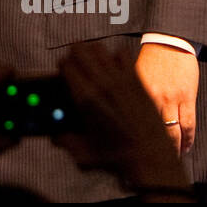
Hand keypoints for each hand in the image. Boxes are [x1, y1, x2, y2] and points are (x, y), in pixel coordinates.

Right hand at [53, 41, 190, 197]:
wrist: (152, 158)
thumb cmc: (118, 159)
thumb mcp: (84, 154)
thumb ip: (65, 142)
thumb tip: (55, 137)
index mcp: (86, 99)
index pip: (65, 64)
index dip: (62, 67)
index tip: (64, 74)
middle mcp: (102, 85)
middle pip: (80, 49)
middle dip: (74, 55)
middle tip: (76, 66)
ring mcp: (121, 80)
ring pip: (99, 48)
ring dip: (92, 53)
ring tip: (93, 64)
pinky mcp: (137, 80)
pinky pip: (122, 54)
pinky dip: (115, 56)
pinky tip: (114, 68)